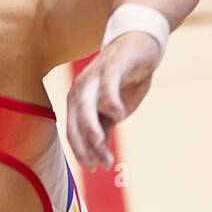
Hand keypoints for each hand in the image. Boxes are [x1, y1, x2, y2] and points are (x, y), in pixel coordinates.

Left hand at [67, 30, 160, 172]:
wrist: (139, 43)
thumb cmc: (124, 79)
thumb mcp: (112, 110)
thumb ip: (103, 128)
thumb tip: (99, 156)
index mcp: (77, 101)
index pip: (73, 131)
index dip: (81, 151)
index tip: (93, 168)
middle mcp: (81, 89)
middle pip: (77, 122)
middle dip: (84, 146)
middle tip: (96, 165)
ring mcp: (95, 77)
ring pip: (87, 107)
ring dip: (93, 130)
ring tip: (102, 148)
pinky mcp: (113, 66)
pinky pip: (108, 86)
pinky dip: (110, 101)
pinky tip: (119, 115)